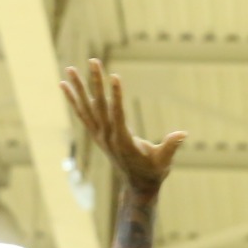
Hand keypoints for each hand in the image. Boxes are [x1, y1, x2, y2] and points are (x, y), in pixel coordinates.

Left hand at [60, 58, 186, 196]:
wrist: (138, 186)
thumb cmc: (153, 172)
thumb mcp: (164, 161)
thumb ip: (171, 146)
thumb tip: (182, 134)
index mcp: (123, 141)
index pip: (118, 114)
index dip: (116, 95)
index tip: (114, 76)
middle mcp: (107, 137)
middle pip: (100, 106)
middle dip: (96, 83)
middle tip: (93, 61)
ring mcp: (100, 136)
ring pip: (86, 108)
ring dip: (78, 88)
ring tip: (69, 68)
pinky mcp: (97, 135)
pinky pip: (82, 114)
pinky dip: (73, 100)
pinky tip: (64, 85)